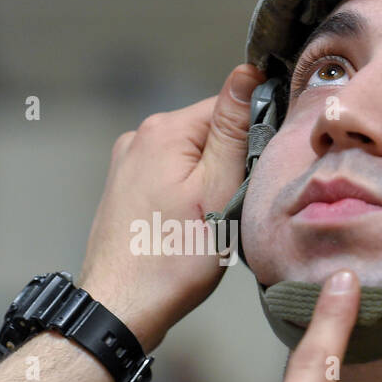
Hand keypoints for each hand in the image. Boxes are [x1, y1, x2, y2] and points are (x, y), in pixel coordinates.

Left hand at [78, 64, 262, 350]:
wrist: (121, 308)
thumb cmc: (172, 259)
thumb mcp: (218, 190)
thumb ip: (233, 130)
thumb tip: (247, 73)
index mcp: (164, 130)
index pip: (229, 107)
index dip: (256, 136)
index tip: (260, 173)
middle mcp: (140, 137)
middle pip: (210, 132)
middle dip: (231, 162)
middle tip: (235, 205)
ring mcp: (128, 164)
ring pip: (192, 158)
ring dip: (211, 182)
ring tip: (211, 221)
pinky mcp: (125, 190)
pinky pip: (171, 178)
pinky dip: (189, 196)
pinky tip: (190, 227)